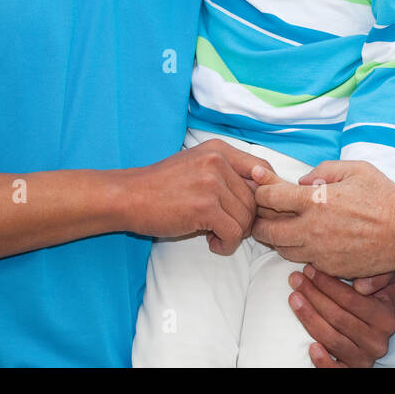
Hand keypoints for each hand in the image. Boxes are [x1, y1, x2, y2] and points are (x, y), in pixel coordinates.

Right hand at [122, 139, 274, 255]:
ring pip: (246, 218)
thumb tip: (262, 191)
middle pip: (256, 198)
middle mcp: (218, 161)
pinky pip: (233, 232)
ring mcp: (212, 183)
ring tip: (216, 236)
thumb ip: (226, 171)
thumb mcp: (196, 164)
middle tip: (226, 227)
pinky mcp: (204, 207)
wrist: (128, 197)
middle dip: (245, 219)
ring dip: (235, 234)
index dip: (266, 194)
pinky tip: (212, 243)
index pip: (263, 169)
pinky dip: (227, 244)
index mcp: (219, 149)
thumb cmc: (161, 186)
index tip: (254, 210)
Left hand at [252, 160, 394, 278]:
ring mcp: (319, 252)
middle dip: (258, 220)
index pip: (271, 197)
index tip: (260, 186)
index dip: (260, 190)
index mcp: (316, 202)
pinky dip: (296, 251)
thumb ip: (323, 170)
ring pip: (282, 249)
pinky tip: (302, 241)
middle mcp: (312, 229)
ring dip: (276, 238)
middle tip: (259, 213)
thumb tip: (302, 181)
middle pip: (267, 230)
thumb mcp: (355, 169)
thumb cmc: (383, 197)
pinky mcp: (329, 268)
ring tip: (278, 227)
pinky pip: (302, 261)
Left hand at [289, 265, 394, 367]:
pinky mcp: (352, 370)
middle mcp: (377, 341)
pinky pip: (335, 370)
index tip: (310, 270)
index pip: (351, 300)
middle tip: (296, 280)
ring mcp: (364, 358)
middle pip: (338, 317)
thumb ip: (377, 277)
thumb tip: (360, 286)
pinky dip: (323, 361)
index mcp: (386, 319)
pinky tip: (310, 347)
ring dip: (309, 318)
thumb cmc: (376, 300)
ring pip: (332, 339)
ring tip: (294, 298)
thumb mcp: (384, 284)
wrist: (379, 329)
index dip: (328, 284)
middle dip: (314, 295)